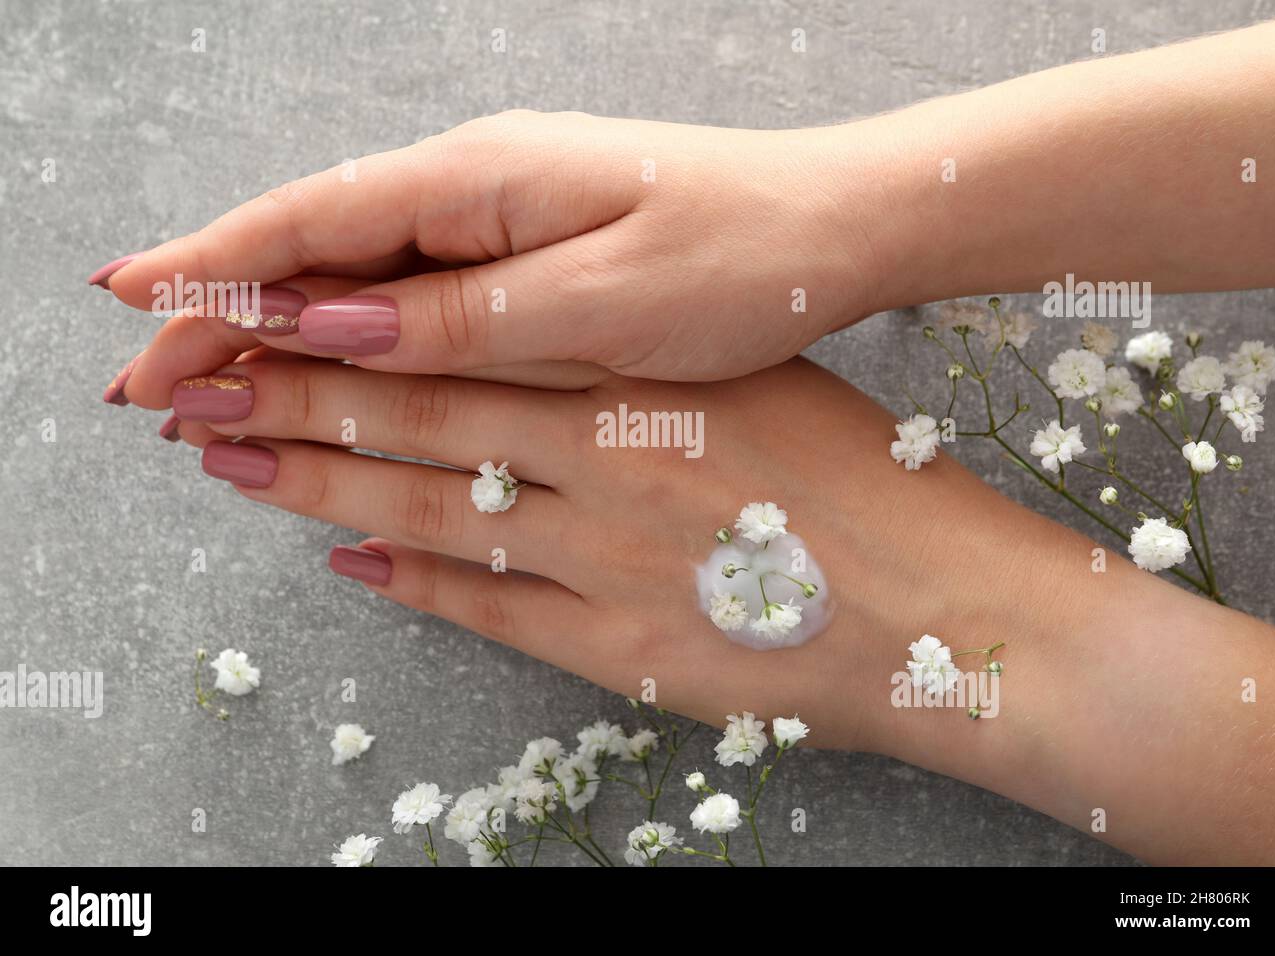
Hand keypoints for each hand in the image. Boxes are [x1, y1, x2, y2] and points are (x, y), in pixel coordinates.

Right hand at [94, 111, 878, 396]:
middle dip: (219, 314)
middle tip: (140, 387)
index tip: (133, 311)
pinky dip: (350, 334)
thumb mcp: (604, 300)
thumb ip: (464, 316)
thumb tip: (323, 327)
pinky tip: (314, 364)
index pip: (315, 226)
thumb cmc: (742, 258)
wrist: (833, 232)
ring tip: (199, 389)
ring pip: (357, 274)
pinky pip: (413, 294)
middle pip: (315, 250)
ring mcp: (500, 221)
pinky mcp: (527, 256)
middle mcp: (476, 188)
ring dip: (271, 329)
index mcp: (485, 181)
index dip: (214, 272)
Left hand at [162, 353, 1274, 864]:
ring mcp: (604, 555)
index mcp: (648, 373)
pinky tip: (343, 565)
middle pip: (418, 418)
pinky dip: (407, 585)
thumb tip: (529, 355)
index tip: (274, 319)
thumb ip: (639, 369)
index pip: (460, 339)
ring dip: (321, 488)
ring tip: (237, 467)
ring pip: (427, 509)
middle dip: (298, 402)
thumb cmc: (866, 482)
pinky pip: (482, 607)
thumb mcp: (755, 385)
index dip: (355, 331)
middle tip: (204, 392)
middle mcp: (611, 453)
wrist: (946, 608)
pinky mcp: (610, 644)